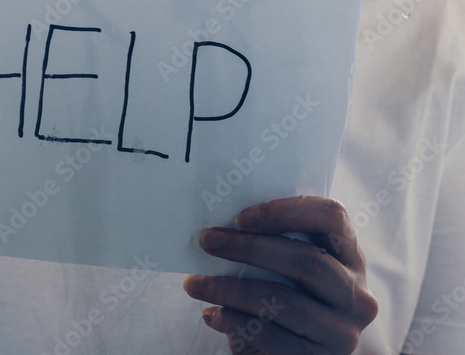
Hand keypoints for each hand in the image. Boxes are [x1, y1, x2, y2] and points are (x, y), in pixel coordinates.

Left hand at [183, 196, 377, 353]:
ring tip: (195, 284)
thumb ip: (275, 240)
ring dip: (231, 289)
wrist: (299, 352)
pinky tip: (211, 314)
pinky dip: (236, 322)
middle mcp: (357, 294)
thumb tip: (222, 225)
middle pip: (307, 260)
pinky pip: (275, 337)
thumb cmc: (290, 293)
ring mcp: (343, 332)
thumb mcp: (293, 264)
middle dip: (249, 248)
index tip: (240, 217)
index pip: (332, 217)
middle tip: (207, 240)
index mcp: (351, 254)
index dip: (287, 212)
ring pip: (287, 302)